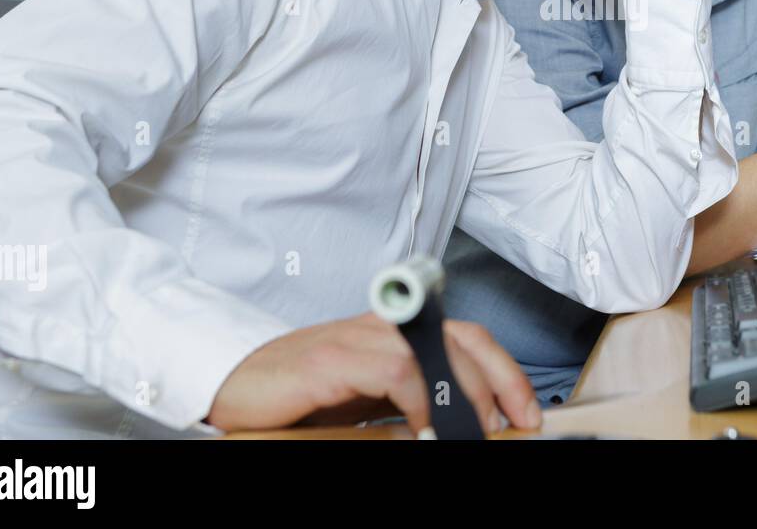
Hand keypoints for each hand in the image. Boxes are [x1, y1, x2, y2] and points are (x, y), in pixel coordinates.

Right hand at [206, 313, 540, 434]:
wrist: (231, 383)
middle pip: (464, 339)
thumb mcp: (368, 401)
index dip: (504, 370)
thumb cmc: (298, 395)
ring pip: (436, 351)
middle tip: (517, 421)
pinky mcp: (333, 358)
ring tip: (475, 429)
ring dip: (466, 393)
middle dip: (501, 381)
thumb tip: (458, 426)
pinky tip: (424, 429)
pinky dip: (419, 400)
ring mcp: (358, 338)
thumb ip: (410, 403)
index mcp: (395, 332)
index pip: (468, 338)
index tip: (524, 410)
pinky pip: (395, 369)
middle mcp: (383, 327)